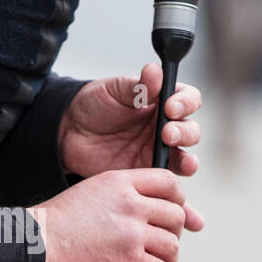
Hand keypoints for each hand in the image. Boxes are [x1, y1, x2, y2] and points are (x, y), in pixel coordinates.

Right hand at [26, 168, 203, 261]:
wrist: (36, 246)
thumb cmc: (58, 225)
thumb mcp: (91, 193)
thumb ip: (121, 196)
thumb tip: (148, 213)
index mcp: (120, 183)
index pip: (168, 182)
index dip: (177, 199)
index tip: (172, 213)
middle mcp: (130, 205)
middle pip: (176, 216)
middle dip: (173, 233)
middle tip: (161, 245)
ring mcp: (132, 234)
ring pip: (173, 246)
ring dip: (169, 260)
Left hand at [58, 62, 202, 178]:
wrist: (70, 134)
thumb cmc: (94, 106)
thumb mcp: (113, 90)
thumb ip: (137, 86)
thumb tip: (155, 70)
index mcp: (162, 102)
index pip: (188, 100)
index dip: (186, 103)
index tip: (170, 107)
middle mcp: (165, 127)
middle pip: (191, 130)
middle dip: (184, 132)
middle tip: (166, 132)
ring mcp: (158, 152)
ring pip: (185, 158)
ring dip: (187, 159)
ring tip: (180, 161)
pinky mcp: (147, 173)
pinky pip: (167, 183)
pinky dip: (175, 189)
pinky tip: (174, 191)